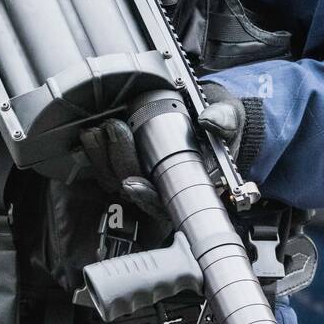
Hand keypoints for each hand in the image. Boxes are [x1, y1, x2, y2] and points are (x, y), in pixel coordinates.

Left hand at [77, 83, 247, 223]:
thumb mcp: (231, 119)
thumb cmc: (222, 126)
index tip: (132, 184)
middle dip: (119, 163)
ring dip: (102, 160)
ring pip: (117, 182)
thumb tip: (209, 120)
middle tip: (113, 130)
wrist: (211, 120)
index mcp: (193, 187)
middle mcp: (167, 190)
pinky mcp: (131, 168)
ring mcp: (147, 181)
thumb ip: (224, 119)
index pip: (165, 204)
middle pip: (134, 191)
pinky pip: (109, 171)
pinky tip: (92, 138)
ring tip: (97, 133)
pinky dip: (98, 156)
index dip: (147, 198)